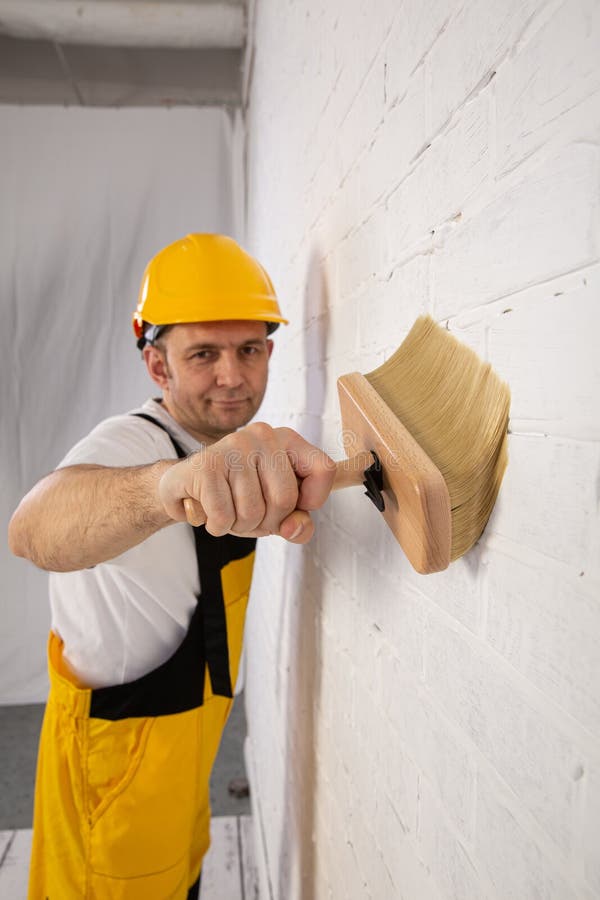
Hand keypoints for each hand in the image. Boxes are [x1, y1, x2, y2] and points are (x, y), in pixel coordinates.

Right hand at [158, 423, 334, 543]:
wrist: (183, 485)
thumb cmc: (236, 495)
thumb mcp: (276, 511)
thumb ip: (299, 522)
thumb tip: (294, 527)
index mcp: (287, 439)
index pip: (325, 470)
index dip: (313, 500)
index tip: (295, 506)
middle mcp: (263, 435)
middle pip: (286, 499)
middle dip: (267, 522)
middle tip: (249, 513)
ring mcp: (234, 446)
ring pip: (253, 512)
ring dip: (239, 527)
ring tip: (227, 510)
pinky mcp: (207, 464)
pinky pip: (225, 516)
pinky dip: (218, 527)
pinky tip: (210, 512)